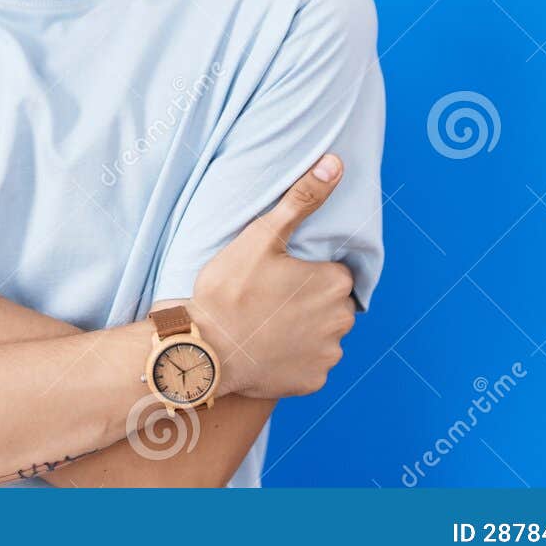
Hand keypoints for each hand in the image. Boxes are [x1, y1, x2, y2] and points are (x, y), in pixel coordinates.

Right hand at [191, 155, 357, 399]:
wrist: (204, 351)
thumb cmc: (230, 290)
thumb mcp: (261, 237)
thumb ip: (301, 200)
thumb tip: (335, 163)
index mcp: (334, 282)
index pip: (333, 270)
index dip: (306, 270)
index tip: (278, 273)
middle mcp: (341, 321)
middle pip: (330, 303)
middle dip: (308, 299)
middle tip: (268, 296)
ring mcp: (328, 355)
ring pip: (323, 334)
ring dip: (304, 329)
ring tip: (266, 323)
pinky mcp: (313, 382)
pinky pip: (310, 364)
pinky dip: (294, 358)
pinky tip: (268, 348)